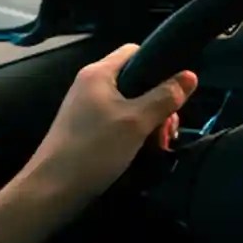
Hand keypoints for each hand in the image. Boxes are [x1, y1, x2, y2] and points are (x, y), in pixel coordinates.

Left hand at [23, 43, 196, 205]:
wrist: (51, 191)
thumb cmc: (93, 149)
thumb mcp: (136, 122)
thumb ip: (165, 97)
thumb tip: (190, 75)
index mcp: (98, 73)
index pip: (135, 51)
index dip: (160, 65)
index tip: (177, 90)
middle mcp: (91, 85)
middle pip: (137, 81)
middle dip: (159, 103)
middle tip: (169, 129)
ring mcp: (87, 109)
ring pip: (131, 105)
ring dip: (151, 122)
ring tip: (160, 145)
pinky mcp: (87, 130)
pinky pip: (120, 122)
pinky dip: (135, 133)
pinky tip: (145, 151)